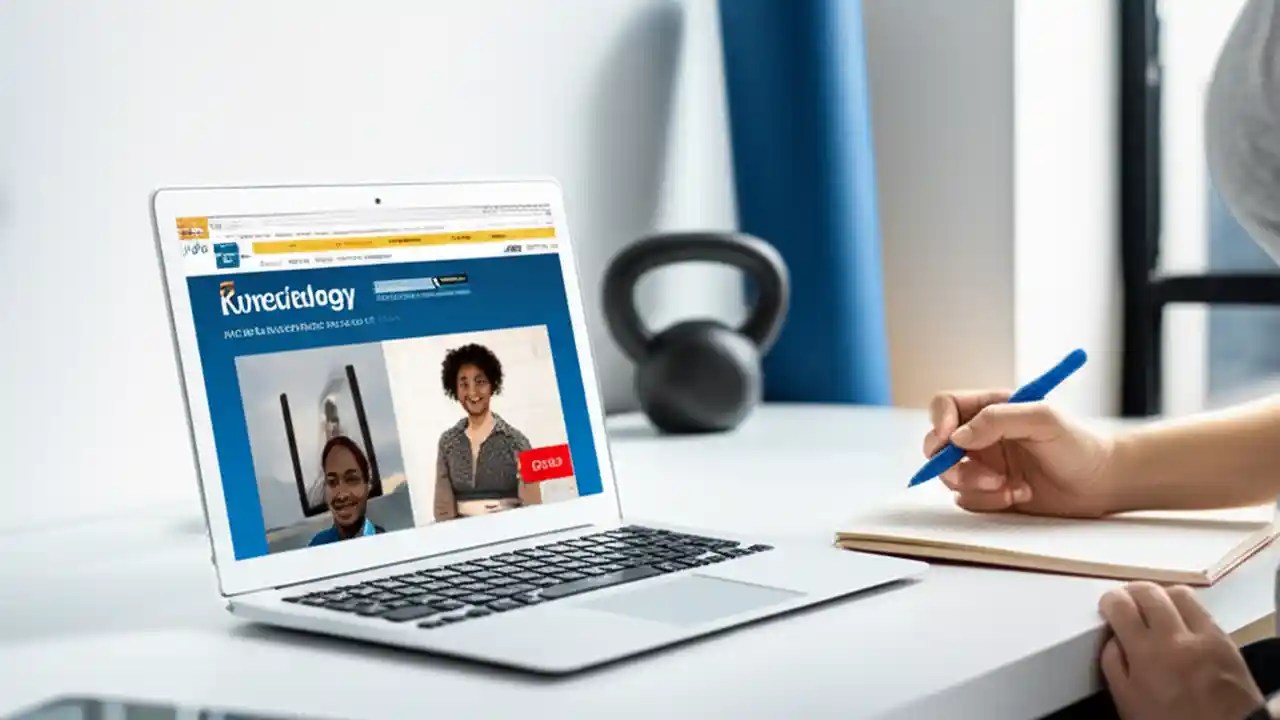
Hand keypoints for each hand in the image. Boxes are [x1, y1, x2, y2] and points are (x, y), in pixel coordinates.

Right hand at [924, 390, 1116, 516]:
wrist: (1102, 483)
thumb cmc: (1079, 444)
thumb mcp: (1044, 419)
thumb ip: (998, 420)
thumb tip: (957, 437)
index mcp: (990, 409)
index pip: (945, 406)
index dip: (939, 421)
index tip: (949, 439)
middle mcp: (981, 436)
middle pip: (937, 446)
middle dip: (953, 465)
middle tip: (986, 476)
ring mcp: (983, 465)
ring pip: (950, 476)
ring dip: (976, 485)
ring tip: (1011, 487)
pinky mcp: (989, 492)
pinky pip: (967, 500)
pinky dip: (988, 502)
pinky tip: (1019, 495)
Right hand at [1099, 582, 1263, 719]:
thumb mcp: (1127, 701)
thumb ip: (1112, 665)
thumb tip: (1112, 637)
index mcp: (1145, 654)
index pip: (1121, 605)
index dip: (1110, 600)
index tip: (1108, 606)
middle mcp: (1175, 637)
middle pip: (1149, 592)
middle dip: (1132, 591)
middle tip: (1127, 601)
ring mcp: (1205, 636)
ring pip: (1178, 593)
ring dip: (1161, 595)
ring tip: (1154, 607)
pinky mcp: (1225, 640)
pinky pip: (1202, 609)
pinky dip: (1185, 608)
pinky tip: (1180, 620)